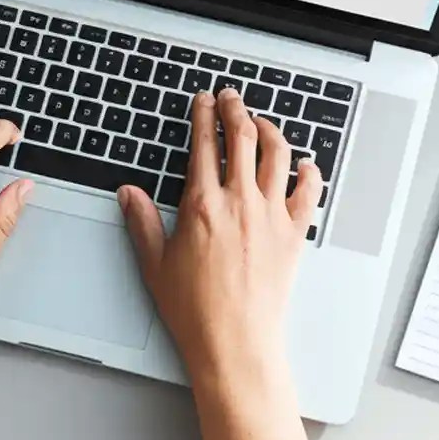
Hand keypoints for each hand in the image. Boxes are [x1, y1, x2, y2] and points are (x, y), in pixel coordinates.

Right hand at [118, 88, 321, 376]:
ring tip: (262, 121)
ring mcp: (271, 216)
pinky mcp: (294, 234)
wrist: (234, 341)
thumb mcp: (155, 264)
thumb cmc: (195, 310)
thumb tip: (129, 194)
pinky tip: (305, 165)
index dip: (203, 116)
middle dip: (236, 109)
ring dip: (271, 130)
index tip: (203, 102)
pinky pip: (309, 193)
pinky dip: (309, 173)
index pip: (204, 144)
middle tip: (231, 97)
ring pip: (277, 155)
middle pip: (243, 138)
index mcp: (202, 205)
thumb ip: (142, 223)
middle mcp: (239, 203)